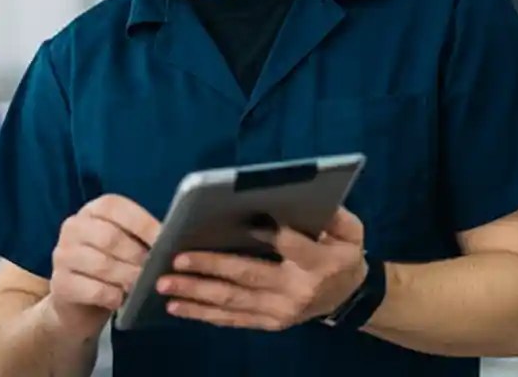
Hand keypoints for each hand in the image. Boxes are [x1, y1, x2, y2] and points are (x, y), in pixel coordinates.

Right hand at [47, 194, 160, 338]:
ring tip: (142, 287)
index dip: (142, 223)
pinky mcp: (59, 283)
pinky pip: (93, 289)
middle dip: (138, 256)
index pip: (115, 207)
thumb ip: (141, 238)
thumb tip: (172, 241)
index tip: (166, 241)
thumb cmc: (110, 268)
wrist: (78, 304)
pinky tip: (120, 300)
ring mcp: (62, 254)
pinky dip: (112, 296)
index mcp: (92, 210)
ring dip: (128, 277)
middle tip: (156, 271)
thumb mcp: (124, 246)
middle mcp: (73, 227)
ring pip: (102, 264)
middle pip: (109, 237)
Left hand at [156, 207, 367, 330]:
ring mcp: (280, 311)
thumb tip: (305, 193)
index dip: (271, 236)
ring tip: (166, 285)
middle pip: (248, 276)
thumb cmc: (343, 254)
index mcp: (320, 263)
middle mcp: (297, 290)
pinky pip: (232, 319)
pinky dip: (203, 314)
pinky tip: (177, 307)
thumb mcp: (351, 230)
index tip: (246, 222)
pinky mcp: (269, 323)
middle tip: (177, 259)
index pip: (291, 247)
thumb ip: (334, 214)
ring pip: (233, 301)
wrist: (348, 296)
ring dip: (196, 294)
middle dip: (210, 267)